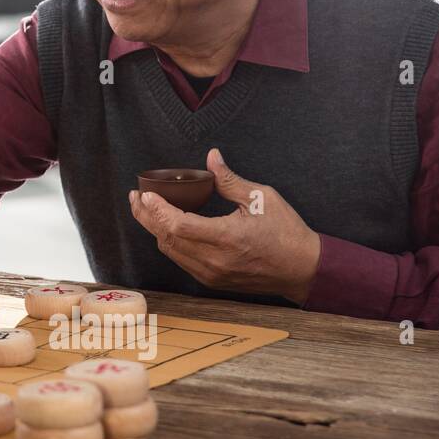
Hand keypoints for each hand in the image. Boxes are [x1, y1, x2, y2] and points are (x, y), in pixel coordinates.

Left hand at [128, 148, 321, 303]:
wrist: (303, 269)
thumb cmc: (286, 232)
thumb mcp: (261, 198)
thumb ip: (229, 180)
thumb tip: (211, 157)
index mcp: (227, 238)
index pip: (177, 225)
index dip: (156, 210)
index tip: (145, 193)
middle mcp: (214, 260)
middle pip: (166, 238)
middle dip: (145, 217)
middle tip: (136, 197)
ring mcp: (211, 274)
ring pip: (170, 251)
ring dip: (155, 229)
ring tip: (146, 209)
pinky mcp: (212, 281)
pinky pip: (180, 260)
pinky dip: (169, 242)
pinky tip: (166, 227)